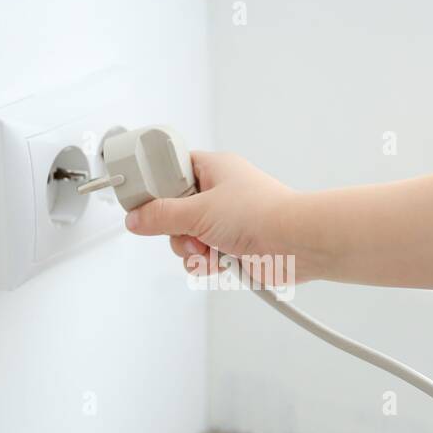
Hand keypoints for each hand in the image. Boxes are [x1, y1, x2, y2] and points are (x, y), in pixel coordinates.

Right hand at [124, 151, 314, 281]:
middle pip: (174, 212)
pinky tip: (220, 261)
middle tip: (187, 230)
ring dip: (192, 251)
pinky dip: (207, 264)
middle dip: (176, 230)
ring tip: (208, 248)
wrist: (296, 244)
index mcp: (213, 168)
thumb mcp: (199, 210)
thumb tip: (136, 218)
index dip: (157, 187)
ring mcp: (226, 221)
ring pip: (186, 239)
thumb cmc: (261, 214)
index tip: (145, 202)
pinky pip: (203, 258)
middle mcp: (220, 193)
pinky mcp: (233, 247)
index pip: (172, 171)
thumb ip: (161, 215)